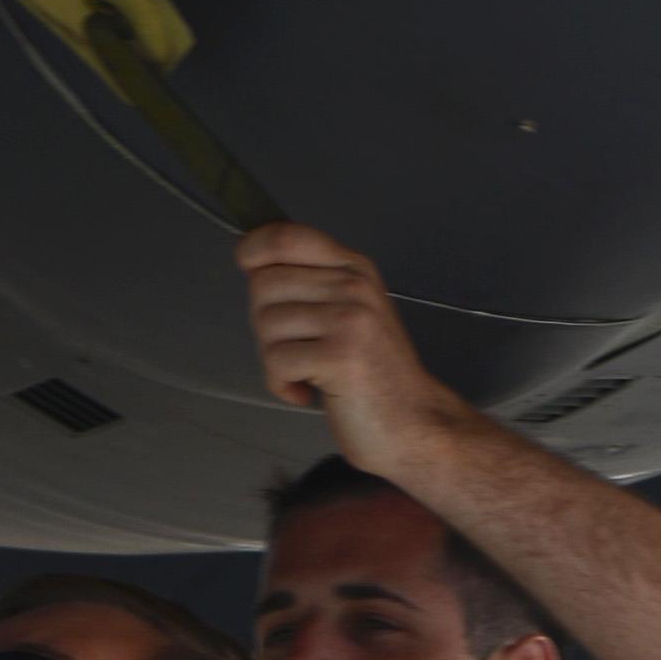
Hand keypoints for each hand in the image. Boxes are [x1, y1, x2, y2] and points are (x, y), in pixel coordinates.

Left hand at [238, 221, 477, 493]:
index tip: (246, 263)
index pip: (288, 236)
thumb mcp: (350, 313)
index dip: (254, 247)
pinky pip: (277, 361)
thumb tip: (255, 265)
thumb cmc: (374, 376)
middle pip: (265, 284)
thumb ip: (312, 285)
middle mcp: (353, 286)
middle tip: (294, 349)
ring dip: (274, 359)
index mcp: (354, 268)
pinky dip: (282, 384)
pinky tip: (306, 391)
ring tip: (305, 373)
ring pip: (267, 324)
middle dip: (264, 323)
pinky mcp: (340, 356)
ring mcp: (349, 320)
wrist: (414, 423)